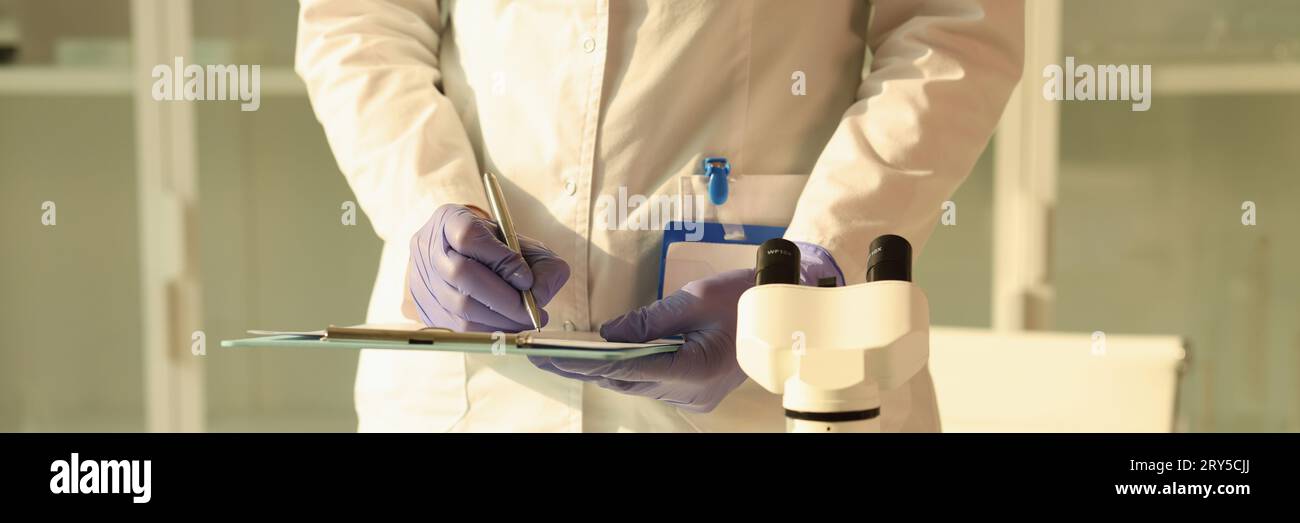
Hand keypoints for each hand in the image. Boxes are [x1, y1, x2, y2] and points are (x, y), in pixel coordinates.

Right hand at [409, 203, 569, 331]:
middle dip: (504, 298)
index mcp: (449, 220)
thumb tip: (537, 293)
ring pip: (459, 306)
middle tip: (532, 311)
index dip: (501, 259)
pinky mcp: (425, 309)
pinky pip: (457, 327)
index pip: (468, 235)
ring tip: (525, 320)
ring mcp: (422, 280)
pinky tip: (507, 327)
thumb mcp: (525, 246)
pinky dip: (488, 330)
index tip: (526, 279)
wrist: (469, 261)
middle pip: (461, 273)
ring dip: (499, 319)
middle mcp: (429, 248)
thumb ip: (542, 264)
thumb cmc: (501, 251)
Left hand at [530, 269, 752, 412]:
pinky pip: (653, 381)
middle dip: (585, 368)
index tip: (551, 357)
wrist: (783, 307)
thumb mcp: (691, 299)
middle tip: (544, 356)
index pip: (626, 370)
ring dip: (605, 369)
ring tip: (564, 355)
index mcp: (694, 371)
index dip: (584, 363)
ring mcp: (696, 396)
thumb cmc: (743, 296)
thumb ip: (646, 321)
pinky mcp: (697, 390)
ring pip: (638, 384)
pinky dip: (629, 368)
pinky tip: (604, 355)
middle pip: (627, 382)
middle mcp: (693, 393)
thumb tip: (607, 335)